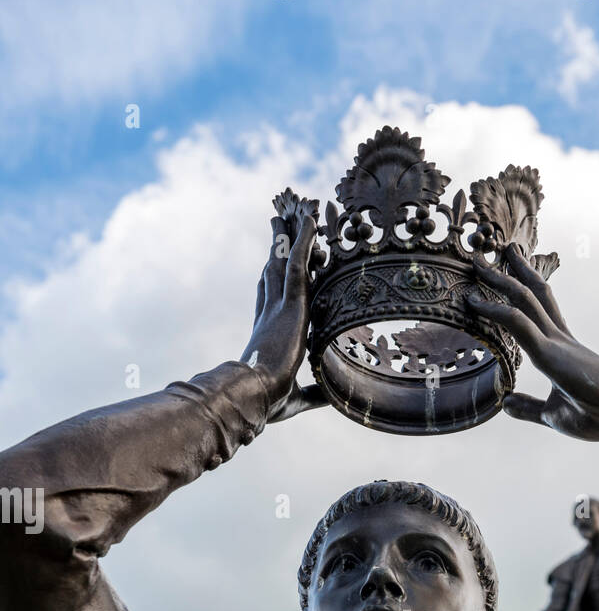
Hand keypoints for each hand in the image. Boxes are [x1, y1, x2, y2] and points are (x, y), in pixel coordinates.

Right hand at [240, 214, 327, 422]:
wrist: (254, 395)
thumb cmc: (267, 403)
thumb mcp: (297, 398)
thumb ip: (314, 394)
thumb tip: (332, 398)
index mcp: (268, 333)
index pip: (269, 298)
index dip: (271, 278)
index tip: (271, 261)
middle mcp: (270, 313)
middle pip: (274, 270)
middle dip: (277, 246)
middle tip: (278, 222)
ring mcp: (280, 305)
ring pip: (285, 260)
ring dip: (290, 233)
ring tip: (294, 208)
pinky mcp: (291, 303)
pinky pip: (299, 262)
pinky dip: (304, 239)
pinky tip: (310, 218)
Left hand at [467, 244, 598, 440]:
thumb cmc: (598, 415)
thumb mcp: (553, 413)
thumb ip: (529, 407)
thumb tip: (506, 403)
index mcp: (561, 349)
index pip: (539, 310)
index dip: (523, 288)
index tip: (507, 273)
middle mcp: (558, 338)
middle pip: (532, 294)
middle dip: (511, 271)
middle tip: (492, 251)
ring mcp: (554, 342)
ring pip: (523, 299)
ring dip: (499, 279)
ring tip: (477, 261)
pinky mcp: (550, 353)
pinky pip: (518, 323)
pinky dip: (494, 310)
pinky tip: (474, 302)